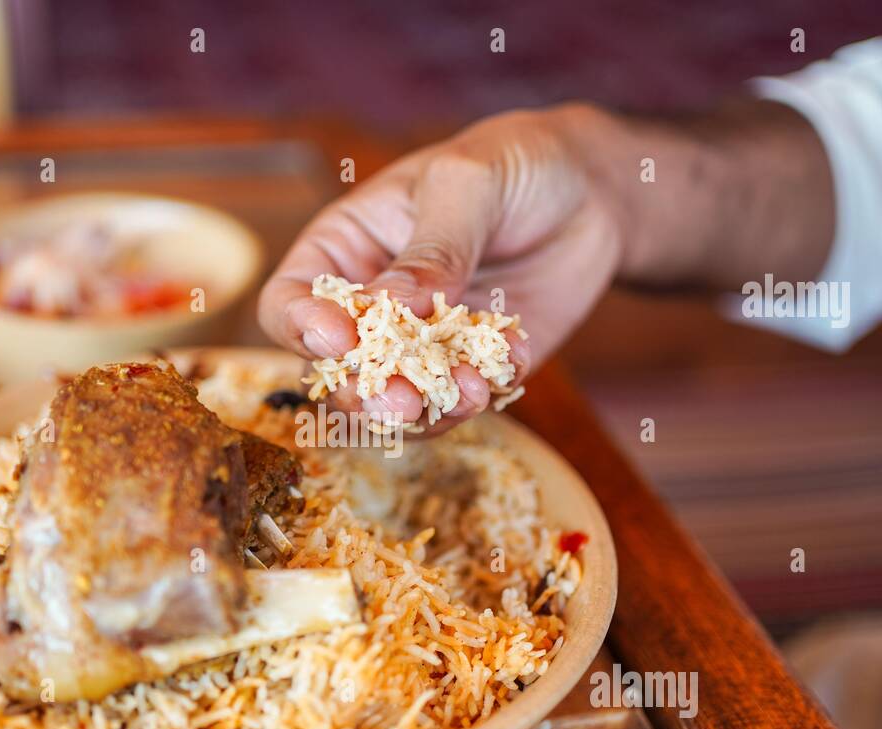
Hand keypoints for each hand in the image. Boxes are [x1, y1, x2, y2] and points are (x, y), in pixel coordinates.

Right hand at [258, 105, 623, 434]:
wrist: (591, 191)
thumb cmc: (512, 164)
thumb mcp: (466, 185)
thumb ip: (432, 248)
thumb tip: (393, 307)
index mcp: (343, 251)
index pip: (290, 301)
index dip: (301, 326)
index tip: (339, 337)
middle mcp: (371, 307)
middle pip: (337, 369)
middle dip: (364, 390)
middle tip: (400, 400)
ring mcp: (421, 344)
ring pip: (393, 400)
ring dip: (421, 411)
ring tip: (465, 394)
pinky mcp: (470, 369)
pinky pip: (457, 403)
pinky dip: (475, 400)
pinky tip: (505, 369)